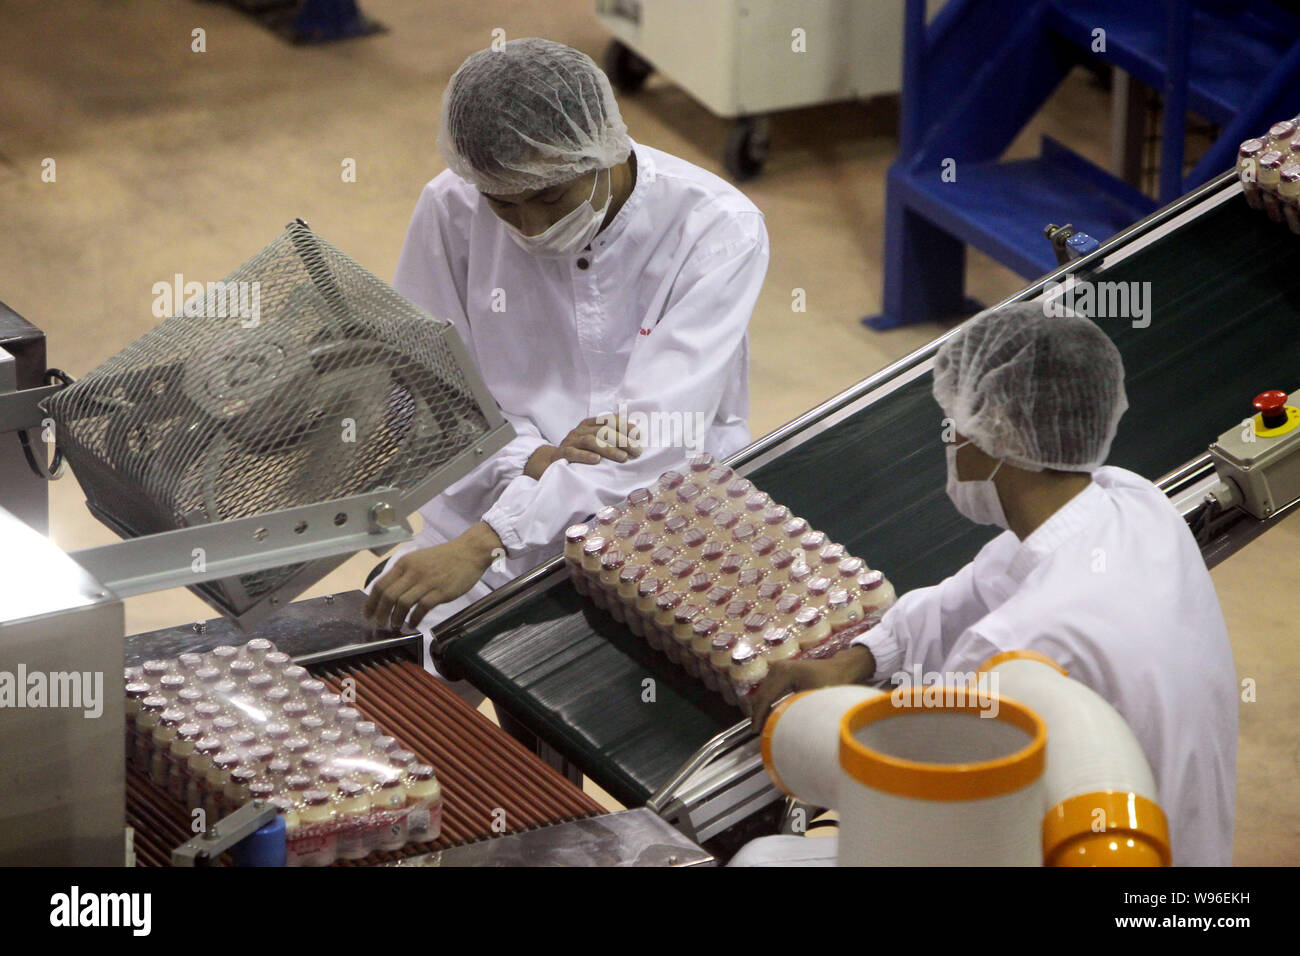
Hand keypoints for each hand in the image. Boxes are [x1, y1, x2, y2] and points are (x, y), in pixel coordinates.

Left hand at [363, 523, 502, 630]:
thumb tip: (390, 593)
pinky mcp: (441, 591)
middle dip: (380, 613)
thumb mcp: (419, 560)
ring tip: (395, 626)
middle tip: (379, 624)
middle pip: (388, 595)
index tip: (368, 614)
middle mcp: (413, 571)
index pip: (381, 584)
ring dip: (396, 618)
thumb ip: (405, 573)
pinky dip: (414, 619)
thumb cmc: (444, 558)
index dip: (371, 602)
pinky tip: (413, 624)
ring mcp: (427, 581)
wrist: (469, 552)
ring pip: (403, 603)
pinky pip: (422, 608)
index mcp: (404, 563)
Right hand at [524, 415, 641, 479]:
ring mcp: (570, 441)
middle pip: (603, 431)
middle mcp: (580, 430)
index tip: (637, 434)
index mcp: (588, 424)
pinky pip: (573, 453)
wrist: (550, 461)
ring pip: (591, 441)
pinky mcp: (562, 454)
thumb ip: (610, 437)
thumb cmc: (579, 452)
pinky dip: (585, 456)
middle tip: (636, 451)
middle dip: (622, 441)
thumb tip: (636, 435)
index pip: (608, 420)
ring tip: (623, 458)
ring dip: (609, 449)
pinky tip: (596, 460)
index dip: (624, 425)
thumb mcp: (594, 442)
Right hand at [749, 645, 875, 731]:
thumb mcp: (813, 698)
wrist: (840, 669)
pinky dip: (767, 702)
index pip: (764, 697)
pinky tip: (769, 714)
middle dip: (757, 713)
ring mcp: (778, 667)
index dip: (758, 715)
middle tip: (757, 731)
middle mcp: (778, 668)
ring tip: (762, 725)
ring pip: (763, 691)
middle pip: (760, 694)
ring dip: (761, 708)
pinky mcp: (781, 671)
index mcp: (784, 672)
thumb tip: (778, 727)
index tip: (756, 731)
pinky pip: (769, 688)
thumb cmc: (831, 683)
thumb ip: (794, 710)